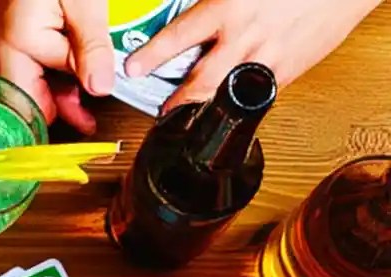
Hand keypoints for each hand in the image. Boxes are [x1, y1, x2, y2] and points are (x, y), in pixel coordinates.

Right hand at [0, 0, 113, 133]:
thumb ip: (92, 47)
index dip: (68, 115)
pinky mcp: (0, 31)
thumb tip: (100, 87)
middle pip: (27, 96)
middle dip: (61, 104)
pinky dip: (45, 66)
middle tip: (89, 114)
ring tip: (86, 82)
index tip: (89, 126)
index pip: (39, 102)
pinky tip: (68, 60)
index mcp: (16, 44)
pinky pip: (21, 61)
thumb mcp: (85, 4)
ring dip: (56, 85)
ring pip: (25, 80)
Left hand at [124, 0, 379, 113]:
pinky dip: (239, 103)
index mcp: (228, 10)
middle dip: (177, 101)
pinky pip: (255, 94)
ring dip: (204, 110)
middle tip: (160, 113)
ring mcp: (267, 59)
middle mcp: (246, 38)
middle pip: (200, 80)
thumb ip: (213, 6)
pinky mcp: (287, 73)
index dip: (152, 56)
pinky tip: (229, 109)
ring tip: (187, 121)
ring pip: (226, 95)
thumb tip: (191, 20)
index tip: (132, 69)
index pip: (179, 37)